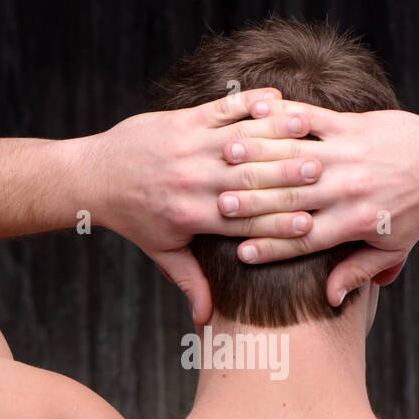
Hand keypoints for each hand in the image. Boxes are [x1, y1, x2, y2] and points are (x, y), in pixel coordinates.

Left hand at [87, 87, 324, 322]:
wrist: (96, 175)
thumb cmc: (133, 217)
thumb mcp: (162, 251)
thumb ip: (190, 281)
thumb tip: (208, 319)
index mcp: (191, 215)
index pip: (242, 222)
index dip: (276, 223)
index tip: (310, 223)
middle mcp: (191, 180)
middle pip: (247, 179)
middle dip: (285, 176)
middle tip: (322, 173)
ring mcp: (187, 147)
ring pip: (239, 140)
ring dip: (276, 135)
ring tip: (309, 133)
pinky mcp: (183, 120)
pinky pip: (222, 109)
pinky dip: (250, 103)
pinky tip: (278, 99)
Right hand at [215, 103, 418, 305]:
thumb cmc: (416, 213)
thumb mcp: (390, 247)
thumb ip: (358, 271)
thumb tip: (330, 298)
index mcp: (352, 223)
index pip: (303, 240)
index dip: (271, 247)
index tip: (240, 254)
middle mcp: (347, 190)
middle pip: (290, 199)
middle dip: (253, 204)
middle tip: (220, 206)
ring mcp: (349, 155)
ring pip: (294, 158)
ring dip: (258, 156)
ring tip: (226, 158)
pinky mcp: (353, 125)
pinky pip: (311, 120)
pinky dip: (283, 117)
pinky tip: (256, 116)